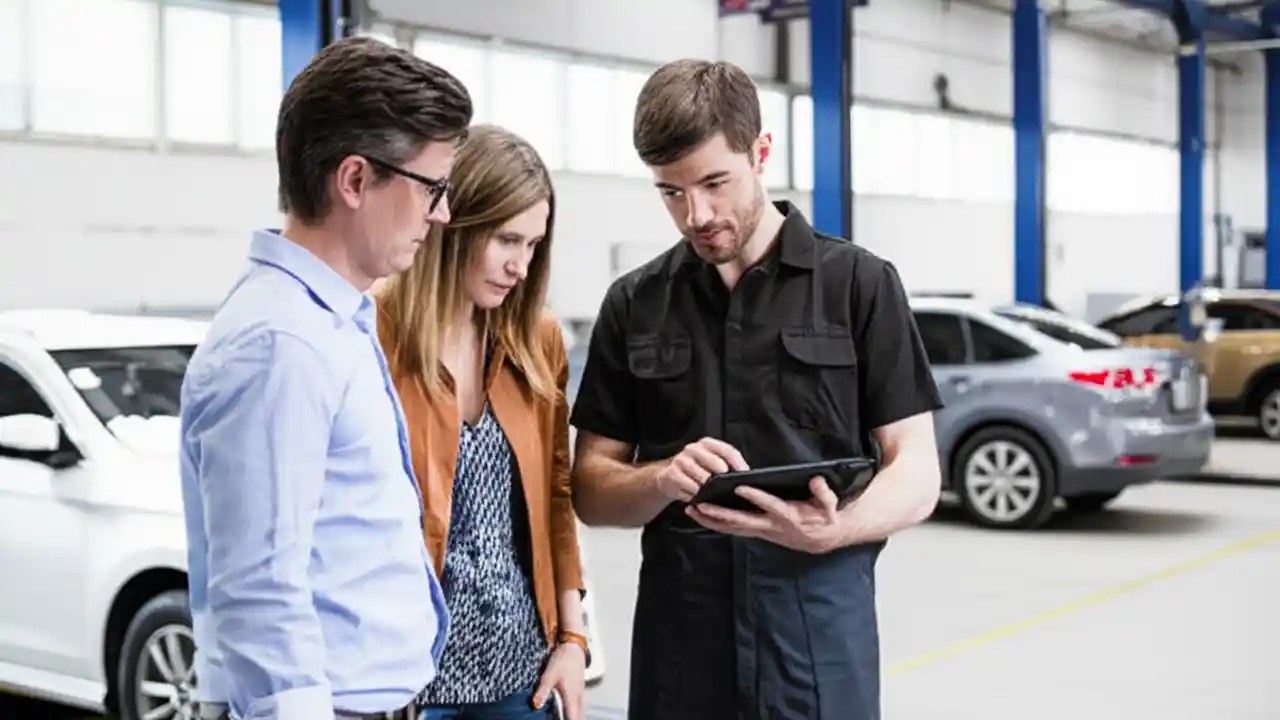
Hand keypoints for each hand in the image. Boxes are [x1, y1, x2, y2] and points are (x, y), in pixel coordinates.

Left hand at [532, 642, 585, 718]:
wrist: (573, 647)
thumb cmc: (562, 660)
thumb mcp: (549, 675)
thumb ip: (543, 691)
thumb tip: (535, 705)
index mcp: (571, 696)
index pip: (572, 718)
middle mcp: (578, 696)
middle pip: (579, 716)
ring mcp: (581, 692)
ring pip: (581, 711)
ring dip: (575, 717)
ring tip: (567, 719)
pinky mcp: (580, 688)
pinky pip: (581, 705)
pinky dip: (576, 711)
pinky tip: (570, 710)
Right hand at [655, 437, 748, 502]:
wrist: (669, 477)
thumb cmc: (697, 471)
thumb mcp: (711, 463)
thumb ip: (727, 465)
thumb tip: (747, 476)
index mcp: (707, 444)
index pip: (727, 450)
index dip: (738, 463)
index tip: (745, 474)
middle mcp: (693, 449)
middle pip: (714, 460)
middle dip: (722, 474)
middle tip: (726, 484)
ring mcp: (681, 460)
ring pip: (701, 476)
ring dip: (708, 487)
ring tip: (709, 492)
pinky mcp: (672, 473)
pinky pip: (689, 486)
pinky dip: (695, 493)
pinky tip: (696, 496)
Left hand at [687, 476, 843, 553]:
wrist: (823, 539)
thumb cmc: (826, 519)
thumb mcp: (830, 507)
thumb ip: (824, 494)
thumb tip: (816, 481)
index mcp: (790, 516)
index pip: (771, 505)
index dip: (756, 497)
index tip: (740, 487)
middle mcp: (772, 526)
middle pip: (742, 521)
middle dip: (720, 513)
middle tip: (701, 505)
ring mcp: (763, 531)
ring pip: (733, 528)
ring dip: (712, 521)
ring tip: (692, 509)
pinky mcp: (757, 532)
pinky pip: (733, 530)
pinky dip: (716, 525)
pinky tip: (701, 517)